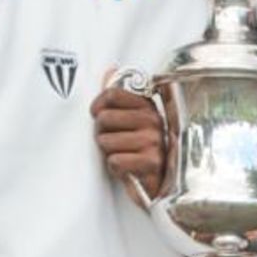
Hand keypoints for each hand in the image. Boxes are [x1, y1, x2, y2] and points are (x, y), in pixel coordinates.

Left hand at [91, 78, 166, 207]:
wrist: (158, 186)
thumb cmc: (139, 152)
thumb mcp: (131, 121)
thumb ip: (119, 96)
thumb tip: (110, 69)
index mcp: (148, 107)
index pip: (112, 94)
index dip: (97, 107)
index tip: (98, 116)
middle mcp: (153, 121)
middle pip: (104, 118)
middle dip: (101, 134)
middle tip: (112, 143)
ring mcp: (153, 141)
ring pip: (106, 141)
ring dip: (108, 153)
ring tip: (121, 156)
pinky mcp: (150, 163)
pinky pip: (114, 161)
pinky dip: (115, 168)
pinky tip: (127, 169)